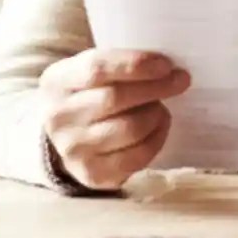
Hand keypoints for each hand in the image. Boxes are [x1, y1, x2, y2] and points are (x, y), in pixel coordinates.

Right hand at [40, 49, 190, 189]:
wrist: (64, 138)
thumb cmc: (89, 95)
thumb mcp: (89, 73)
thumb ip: (119, 65)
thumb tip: (166, 66)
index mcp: (56, 82)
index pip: (97, 68)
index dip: (135, 64)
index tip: (165, 64)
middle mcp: (58, 117)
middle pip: (115, 98)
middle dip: (156, 87)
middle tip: (180, 80)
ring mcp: (73, 148)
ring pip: (130, 128)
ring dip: (156, 114)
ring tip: (161, 106)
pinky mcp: (93, 174)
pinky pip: (137, 156)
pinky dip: (157, 138)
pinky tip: (158, 126)